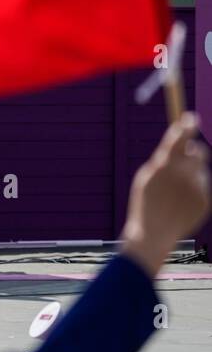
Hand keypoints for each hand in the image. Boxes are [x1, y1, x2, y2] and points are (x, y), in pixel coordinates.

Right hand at [121, 113, 210, 277]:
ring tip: (176, 191)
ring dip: (193, 174)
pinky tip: (181, 203)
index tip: (191, 118)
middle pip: (198, 151)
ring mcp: (197, 188)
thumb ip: (162, 160)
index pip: (180, 137)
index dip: (187, 125)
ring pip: (201, 170)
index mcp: (165, 166)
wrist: (154, 234)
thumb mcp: (146, 178)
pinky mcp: (205, 200)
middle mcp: (184, 174)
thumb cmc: (145, 203)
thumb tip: (182, 144)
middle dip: (194, 151)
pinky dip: (195, 191)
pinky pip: (203, 187)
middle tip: (187, 155)